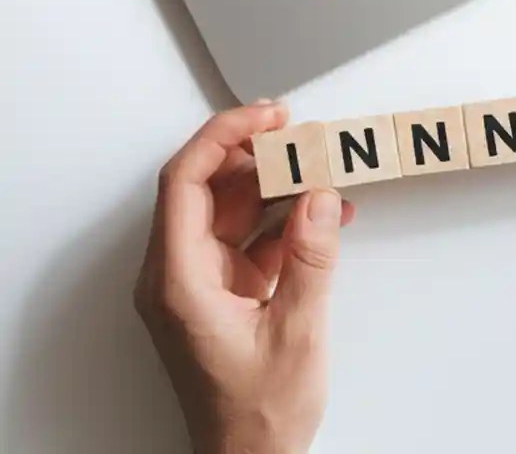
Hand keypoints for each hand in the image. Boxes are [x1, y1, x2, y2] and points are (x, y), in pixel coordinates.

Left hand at [134, 102, 355, 453]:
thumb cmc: (255, 415)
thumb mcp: (297, 331)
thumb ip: (309, 258)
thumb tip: (318, 198)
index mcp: (178, 282)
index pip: (186, 182)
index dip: (224, 137)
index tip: (266, 116)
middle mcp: (178, 277)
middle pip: (208, 190)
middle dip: (256, 156)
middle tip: (301, 135)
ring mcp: (198, 284)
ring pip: (231, 212)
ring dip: (276, 189)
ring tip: (321, 170)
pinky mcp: (222, 293)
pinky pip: (248, 240)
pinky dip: (284, 224)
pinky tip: (321, 216)